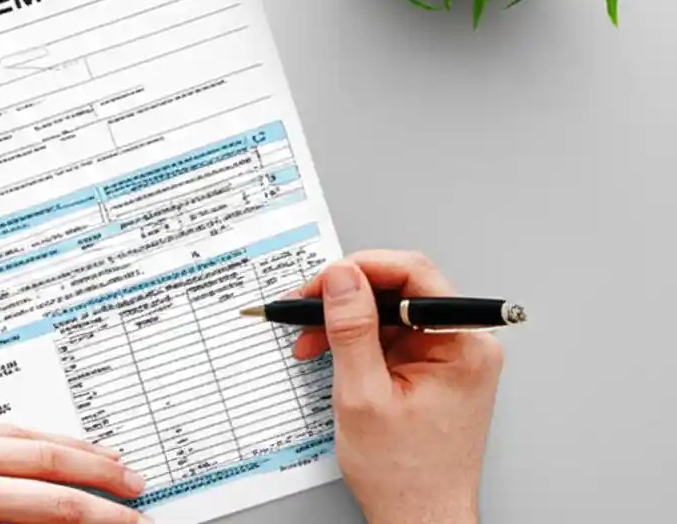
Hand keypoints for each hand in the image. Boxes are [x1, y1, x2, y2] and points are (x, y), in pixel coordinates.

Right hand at [292, 251, 503, 523]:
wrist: (420, 518)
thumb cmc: (405, 475)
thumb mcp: (363, 396)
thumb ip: (351, 331)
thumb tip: (342, 277)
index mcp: (462, 345)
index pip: (413, 275)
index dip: (360, 269)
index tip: (321, 280)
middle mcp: (464, 344)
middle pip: (399, 290)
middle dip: (345, 298)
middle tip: (305, 308)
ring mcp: (449, 357)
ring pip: (389, 313)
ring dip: (344, 321)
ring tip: (309, 340)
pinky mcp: (432, 369)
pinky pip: (390, 336)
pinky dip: (355, 341)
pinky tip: (330, 352)